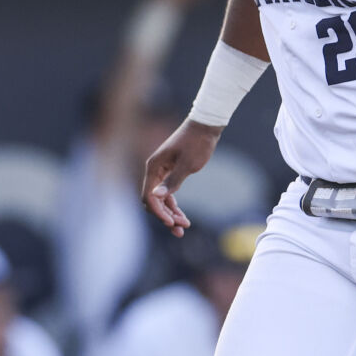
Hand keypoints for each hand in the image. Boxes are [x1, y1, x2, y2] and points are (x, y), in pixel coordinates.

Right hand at [143, 118, 221, 235]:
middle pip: (153, 201)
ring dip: (170, 214)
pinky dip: (174, 206)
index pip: (149, 196)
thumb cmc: (197, 143)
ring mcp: (161, 173)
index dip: (159, 212)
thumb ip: (173, 181)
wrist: (206, 126)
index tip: (173, 223)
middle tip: (182, 229)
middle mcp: (154, 171)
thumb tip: (156, 197)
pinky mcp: (170, 173)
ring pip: (161, 200)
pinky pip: (167, 194)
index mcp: (154, 167)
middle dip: (165, 216)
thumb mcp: (188, 164)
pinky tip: (183, 217)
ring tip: (184, 227)